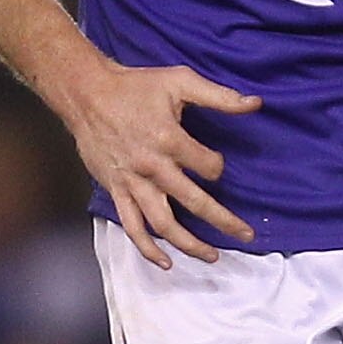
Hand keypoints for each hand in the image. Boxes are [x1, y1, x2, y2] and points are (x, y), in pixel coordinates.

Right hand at [57, 51, 260, 266]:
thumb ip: (219, 96)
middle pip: (194, 202)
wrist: (87, 94)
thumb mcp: (180, 81)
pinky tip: (165, 262)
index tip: (216, 164)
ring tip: (211, 256)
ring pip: (163, 224)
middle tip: (246, 234)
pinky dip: (147, 248)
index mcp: (169, 139)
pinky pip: (132, 227)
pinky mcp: (116, 191)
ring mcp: (133, 183)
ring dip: (189, 244)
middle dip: (223, 221)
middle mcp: (152, 167)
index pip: (208, 167)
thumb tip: (255, 104)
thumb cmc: (134, 86)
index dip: (218, 167)